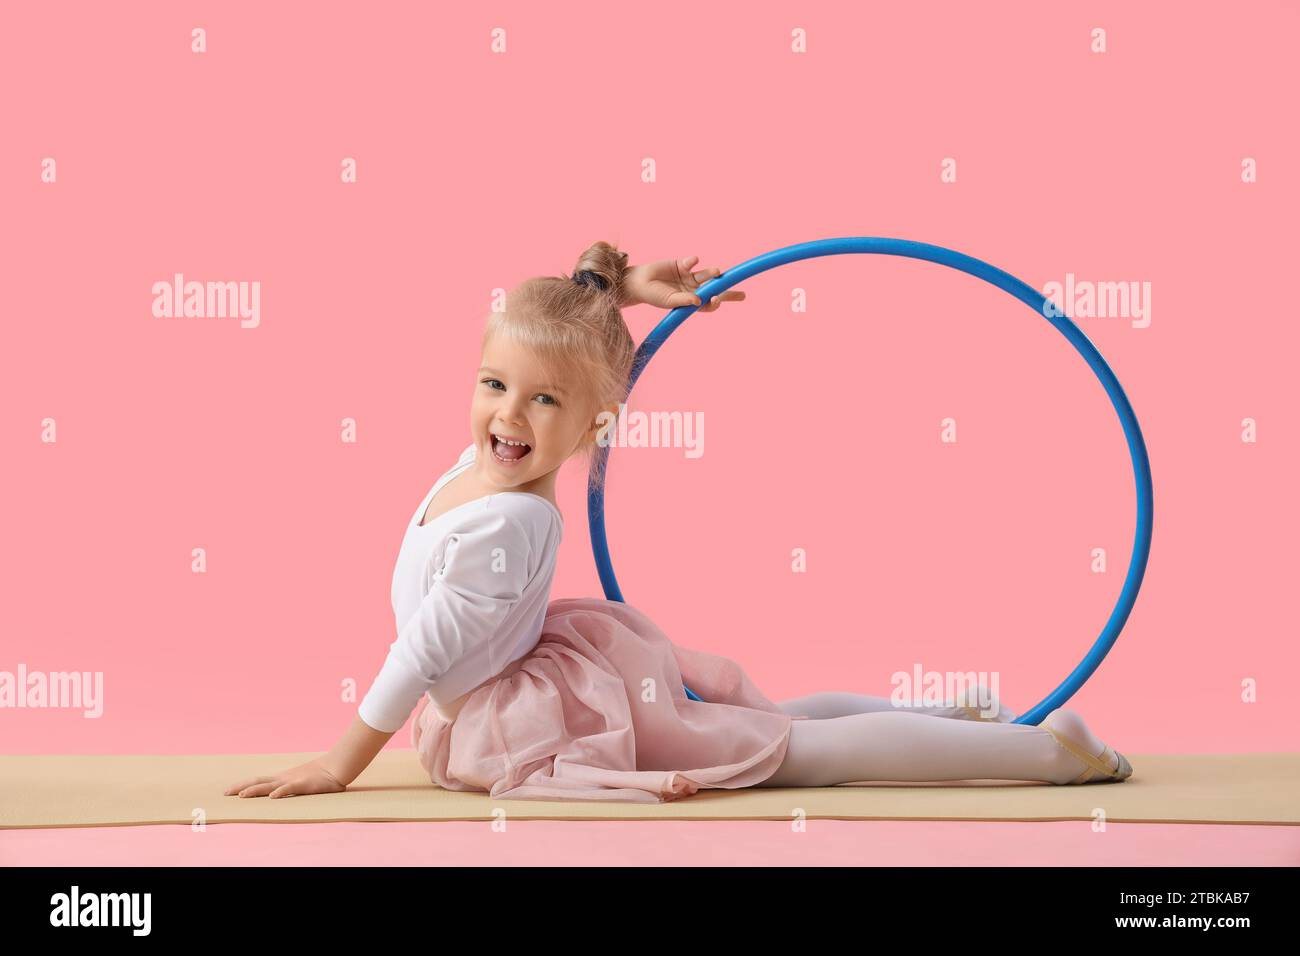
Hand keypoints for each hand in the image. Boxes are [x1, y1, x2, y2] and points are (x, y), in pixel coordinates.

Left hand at [224, 758, 346, 798]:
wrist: (336, 767)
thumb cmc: (320, 776)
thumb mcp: (301, 781)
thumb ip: (290, 787)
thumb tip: (278, 793)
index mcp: (282, 778)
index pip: (258, 781)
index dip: (244, 785)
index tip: (229, 790)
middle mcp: (283, 779)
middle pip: (258, 782)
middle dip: (241, 787)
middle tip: (225, 793)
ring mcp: (293, 781)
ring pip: (270, 786)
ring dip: (255, 790)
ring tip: (242, 795)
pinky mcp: (304, 784)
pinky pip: (290, 789)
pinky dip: (280, 792)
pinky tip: (272, 797)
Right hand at [623, 255, 746, 311]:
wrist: (637, 281)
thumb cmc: (652, 295)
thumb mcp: (668, 301)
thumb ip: (683, 300)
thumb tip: (699, 301)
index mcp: (691, 302)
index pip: (708, 305)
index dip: (715, 303)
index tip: (718, 301)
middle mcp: (693, 290)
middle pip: (714, 291)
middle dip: (728, 292)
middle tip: (743, 296)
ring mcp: (689, 277)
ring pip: (705, 275)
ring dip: (712, 273)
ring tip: (717, 271)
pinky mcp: (682, 264)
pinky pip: (691, 262)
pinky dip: (692, 261)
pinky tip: (691, 261)